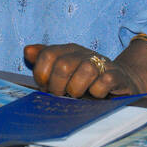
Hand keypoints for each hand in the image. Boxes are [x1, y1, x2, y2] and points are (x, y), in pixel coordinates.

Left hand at [23, 43, 146, 98]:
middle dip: (58, 86)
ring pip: (86, 70)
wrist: (119, 83)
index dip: (42, 75)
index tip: (46, 88)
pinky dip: (97, 92)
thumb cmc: (85, 80)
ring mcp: (102, 64)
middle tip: (62, 95)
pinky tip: (96, 96)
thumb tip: (27, 50)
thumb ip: (44, 60)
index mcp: (68, 50)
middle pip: (63, 65)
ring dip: (78, 89)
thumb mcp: (62, 70)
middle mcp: (84, 53)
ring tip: (79, 96)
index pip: (47, 55)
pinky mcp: (116, 76)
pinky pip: (104, 82)